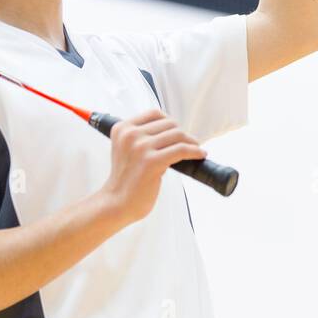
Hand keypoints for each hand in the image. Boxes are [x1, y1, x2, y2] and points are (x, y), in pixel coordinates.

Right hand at [100, 109, 205, 225]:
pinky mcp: (152, 162)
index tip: (177, 133)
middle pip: (169, 124)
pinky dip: (195, 151)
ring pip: (177, 135)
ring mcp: (141, 147)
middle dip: (182, 134)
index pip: (155, 114)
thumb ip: (142, 136)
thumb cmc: (125, 179)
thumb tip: (173, 129)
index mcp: (122, 128)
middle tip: (189, 144)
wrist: (116, 203)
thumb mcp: (127, 149)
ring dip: (191, 142)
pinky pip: (182, 150)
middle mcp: (130, 135)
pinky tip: (200, 155)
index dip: (170, 122)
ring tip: (196, 149)